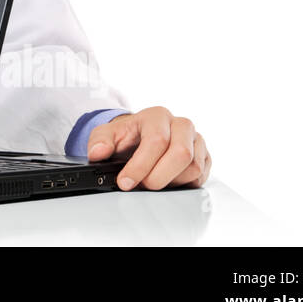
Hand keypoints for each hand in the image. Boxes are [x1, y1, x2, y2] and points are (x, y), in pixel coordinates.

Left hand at [86, 106, 210, 190]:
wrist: (141, 138)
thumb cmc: (127, 137)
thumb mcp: (107, 135)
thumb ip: (99, 141)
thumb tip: (98, 153)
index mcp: (157, 116)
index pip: (156, 140)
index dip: (140, 165)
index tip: (125, 182)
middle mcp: (181, 124)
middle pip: (181, 153)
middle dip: (159, 176)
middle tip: (142, 185)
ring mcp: (196, 140)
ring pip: (193, 167)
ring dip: (171, 181)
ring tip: (153, 180)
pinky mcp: (205, 156)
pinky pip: (202, 175)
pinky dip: (184, 184)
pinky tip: (167, 181)